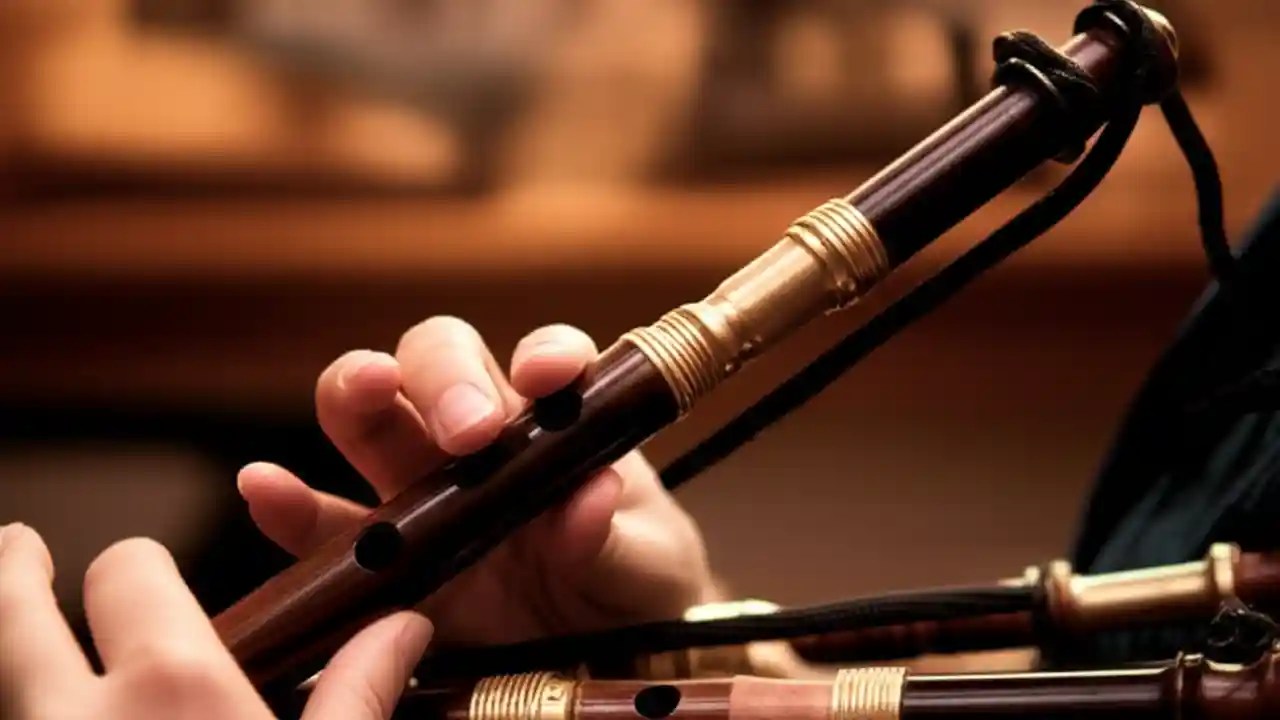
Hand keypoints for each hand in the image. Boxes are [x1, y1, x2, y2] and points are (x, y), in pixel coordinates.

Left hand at [0, 523, 430, 718]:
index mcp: (174, 689)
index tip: (142, 570)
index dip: (137, 565)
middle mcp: (78, 719)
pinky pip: (10, 719)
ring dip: (11, 642)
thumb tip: (401, 631)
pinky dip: (20, 704)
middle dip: (16, 572)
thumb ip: (357, 697)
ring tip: (24, 622)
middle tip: (21, 549)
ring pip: (1, 671)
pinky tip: (55, 711)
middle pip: (12, 608)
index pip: (129, 573)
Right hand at [237, 317, 719, 644]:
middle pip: (438, 359)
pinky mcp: (385, 557)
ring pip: (372, 415)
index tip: (552, 377)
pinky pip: (327, 524)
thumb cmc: (638, 583)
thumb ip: (615, 535)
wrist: (606, 654)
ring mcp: (426, 490)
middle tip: (468, 427)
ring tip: (363, 393)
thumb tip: (591, 495)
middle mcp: (484, 439)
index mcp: (559, 422)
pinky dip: (291, 506)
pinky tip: (265, 489)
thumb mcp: (648, 565)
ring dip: (358, 394)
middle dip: (444, 373)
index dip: (546, 355)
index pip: (544, 360)